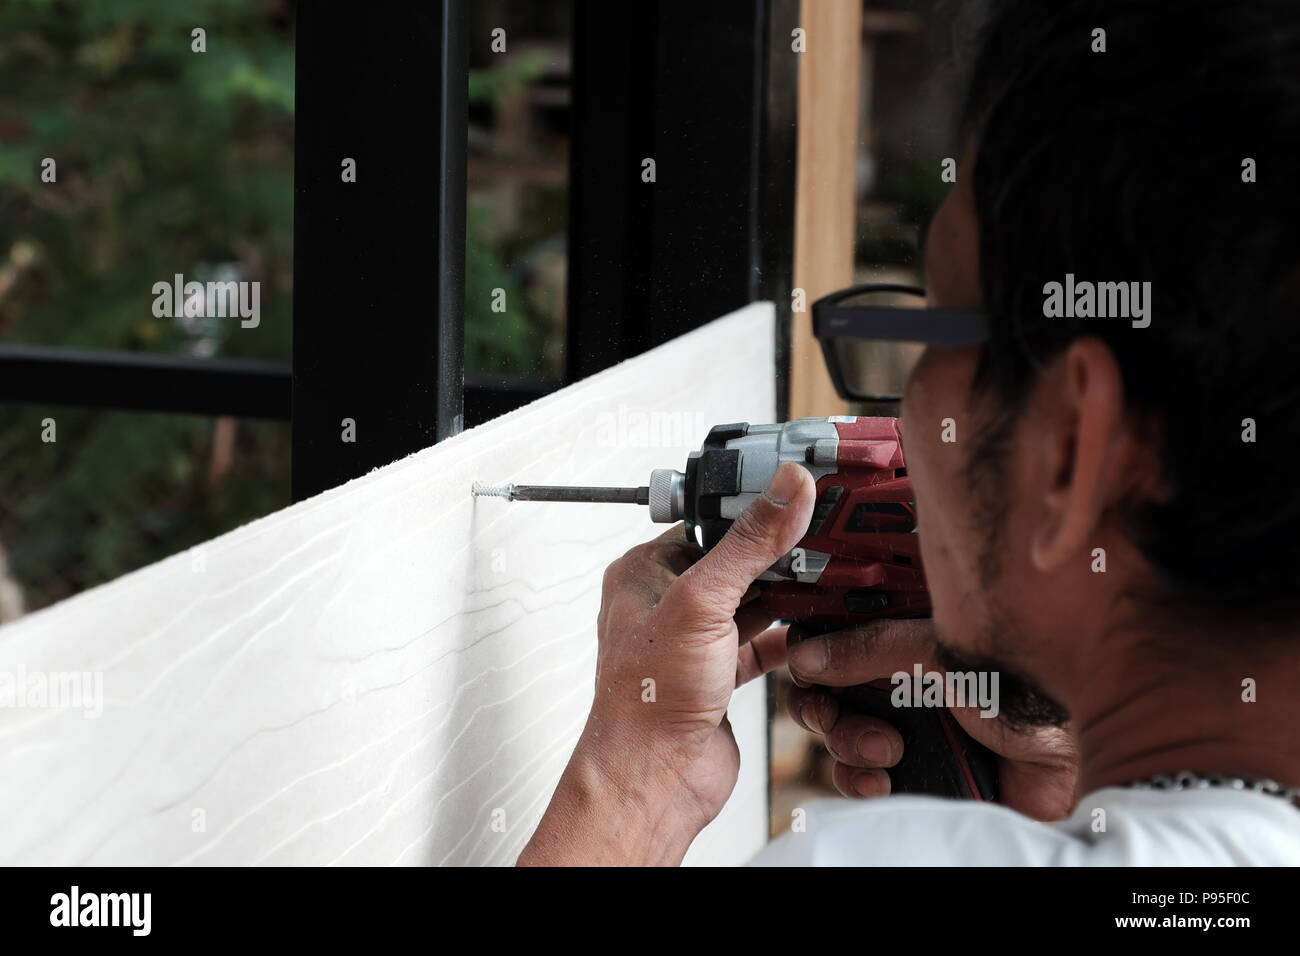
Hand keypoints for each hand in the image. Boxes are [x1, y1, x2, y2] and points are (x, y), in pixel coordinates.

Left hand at [519, 461, 815, 864]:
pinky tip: (813, 629)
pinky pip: (761, 642)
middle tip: (820, 542)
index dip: (752, 512)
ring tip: (823, 579)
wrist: (655, 779)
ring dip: (786, 595)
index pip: (707, 524)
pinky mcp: (718, 675)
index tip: (797, 498)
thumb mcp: (702, 603)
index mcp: (645, 573)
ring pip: (751, 601)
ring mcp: (693, 641)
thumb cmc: (647, 700)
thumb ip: (749, 543)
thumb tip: (787, 488)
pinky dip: (788, 636)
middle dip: (776, 556)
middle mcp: (666, 604)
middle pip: (735, 562)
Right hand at [785, 618, 1078, 820]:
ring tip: (888, 751)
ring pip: (840, 736)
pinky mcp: (915, 770)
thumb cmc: (1024, 685)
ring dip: (848, 746)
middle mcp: (901, 679)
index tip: (801, 661)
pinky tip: (884, 781)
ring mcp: (907, 726)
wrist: (1069, 758)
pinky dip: (861, 780)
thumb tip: (808, 654)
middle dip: (825, 707)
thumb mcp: (939, 651)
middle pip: (828, 690)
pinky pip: (861, 777)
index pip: (838, 637)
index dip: (813, 650)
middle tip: (835, 715)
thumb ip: (871, 647)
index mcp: (906, 638)